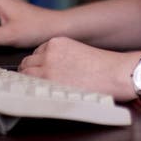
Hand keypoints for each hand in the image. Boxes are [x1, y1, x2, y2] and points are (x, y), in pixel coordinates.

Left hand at [19, 37, 135, 100]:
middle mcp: (48, 52)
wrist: (114, 73)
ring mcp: (47, 67)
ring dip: (29, 84)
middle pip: (26, 64)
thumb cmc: (102, 66)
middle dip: (30, 74)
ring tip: (38, 94)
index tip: (42, 73)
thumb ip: (60, 57)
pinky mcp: (50, 83)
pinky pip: (31, 89)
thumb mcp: (77, 52)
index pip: (36, 53)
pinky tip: (40, 98)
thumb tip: (48, 70)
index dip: (38, 65)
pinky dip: (33, 93)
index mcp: (56, 42)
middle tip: (37, 86)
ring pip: (26, 76)